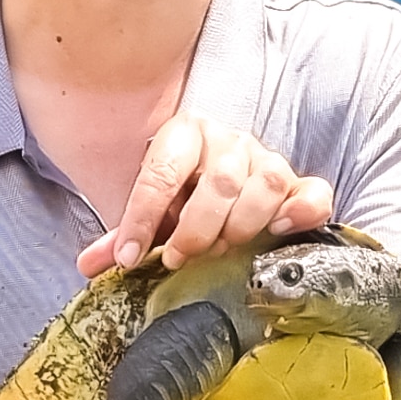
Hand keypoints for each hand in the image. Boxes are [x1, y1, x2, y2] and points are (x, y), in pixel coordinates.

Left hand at [77, 114, 335, 276]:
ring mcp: (266, 157)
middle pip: (221, 181)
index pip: (161, 172)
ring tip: (223, 249)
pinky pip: (312, 192)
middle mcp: (229, 139)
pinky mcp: (297, 181)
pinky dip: (301, 211)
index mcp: (183, 134)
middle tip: (179, 258)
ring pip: (267, 184)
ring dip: (243, 226)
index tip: (129, 258)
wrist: (215, 179)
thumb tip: (88, 265)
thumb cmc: (180, 198)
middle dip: (196, 229)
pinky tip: (280, 231)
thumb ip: (123, 235)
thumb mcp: (150, 212)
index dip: (142, 219)